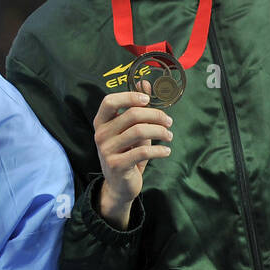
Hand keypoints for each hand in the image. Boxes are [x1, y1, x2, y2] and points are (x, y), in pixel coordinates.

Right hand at [93, 82, 172, 227]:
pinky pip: (143, 151)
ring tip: (169, 136)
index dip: (130, 96)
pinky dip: (159, 150)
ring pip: (139, 131)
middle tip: (169, 121)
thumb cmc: (126, 153)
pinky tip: (166, 151)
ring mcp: (107, 150)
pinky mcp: (117, 165)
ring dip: (160, 131)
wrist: (119, 185)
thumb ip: (136, 108)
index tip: (148, 100)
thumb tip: (144, 83)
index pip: (109, 101)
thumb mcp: (130, 130)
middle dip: (155, 115)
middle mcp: (100, 135)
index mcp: (101, 122)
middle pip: (132, 115)